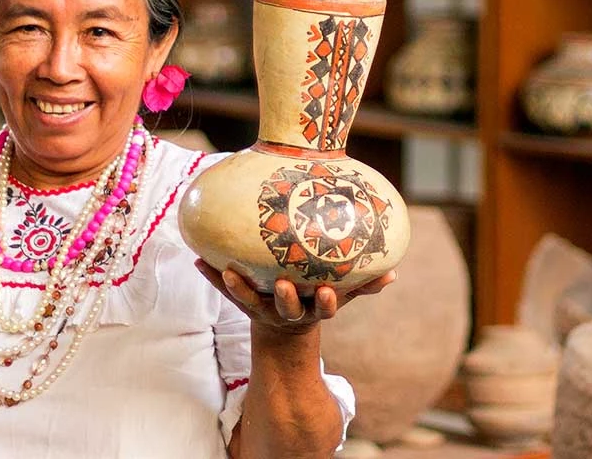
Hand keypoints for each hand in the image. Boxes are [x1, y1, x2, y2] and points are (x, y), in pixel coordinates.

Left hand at [195, 260, 395, 332]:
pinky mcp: (242, 303)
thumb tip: (393, 272)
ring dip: (239, 287)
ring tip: (229, 271)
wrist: (281, 332)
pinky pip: (227, 291)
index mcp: (311, 310)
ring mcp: (263, 309)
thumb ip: (364, 285)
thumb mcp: (341, 296)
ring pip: (250, 301)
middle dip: (285, 298)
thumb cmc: (314, 302)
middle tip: (282, 285)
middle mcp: (286, 312)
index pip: (322, 308)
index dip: (324, 302)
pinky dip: (213, 277)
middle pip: (286, 308)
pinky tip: (198, 260)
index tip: (327, 293)